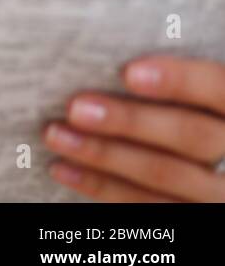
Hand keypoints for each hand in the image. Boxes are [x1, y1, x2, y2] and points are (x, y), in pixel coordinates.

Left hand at [42, 54, 224, 201]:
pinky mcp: (192, 213)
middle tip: (76, 109)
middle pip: (191, 136)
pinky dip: (101, 186)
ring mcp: (219, 189)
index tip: (129, 73)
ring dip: (104, 155)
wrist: (201, 159)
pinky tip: (64, 168)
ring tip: (57, 135)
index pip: (219, 87)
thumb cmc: (183, 108)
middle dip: (130, 121)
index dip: (180, 80)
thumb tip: (108, 52)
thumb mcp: (192, 94)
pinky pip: (148, 205)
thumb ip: (171, 79)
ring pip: (166, 174)